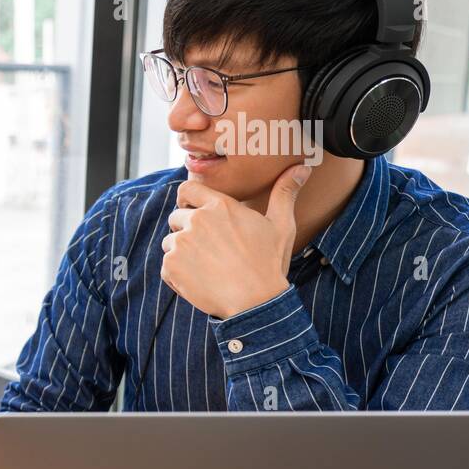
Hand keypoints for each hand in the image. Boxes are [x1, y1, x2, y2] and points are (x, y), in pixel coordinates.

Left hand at [161, 163, 309, 318]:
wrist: (255, 301)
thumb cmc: (269, 263)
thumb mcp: (281, 225)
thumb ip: (284, 193)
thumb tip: (302, 167)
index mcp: (219, 206)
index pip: (187, 189)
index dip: (186, 199)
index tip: (191, 210)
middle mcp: (196, 220)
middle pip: (176, 218)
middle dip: (186, 230)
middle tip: (208, 250)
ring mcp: (181, 243)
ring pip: (170, 242)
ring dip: (181, 253)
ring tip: (207, 267)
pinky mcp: (171, 265)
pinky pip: (166, 266)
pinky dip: (177, 275)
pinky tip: (199, 282)